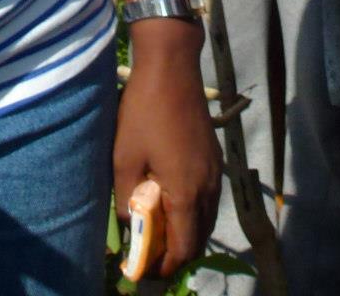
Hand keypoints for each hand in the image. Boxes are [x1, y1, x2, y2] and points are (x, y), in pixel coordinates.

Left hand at [114, 23, 221, 277]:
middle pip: (199, 238)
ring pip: (206, 219)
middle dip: (176, 254)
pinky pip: (209, 199)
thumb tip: (128, 224)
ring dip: (186, 233)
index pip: (183, 247)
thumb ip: (126, 198)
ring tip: (158, 233)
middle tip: (149, 256)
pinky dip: (194, 212)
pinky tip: (172, 203)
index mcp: (186, 192)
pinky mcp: (214, 158)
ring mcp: (215, 171)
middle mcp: (208, 187)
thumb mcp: (124, 157)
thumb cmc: (144, 111)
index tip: (144, 271)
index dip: (165, 266)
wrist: (172, 68)